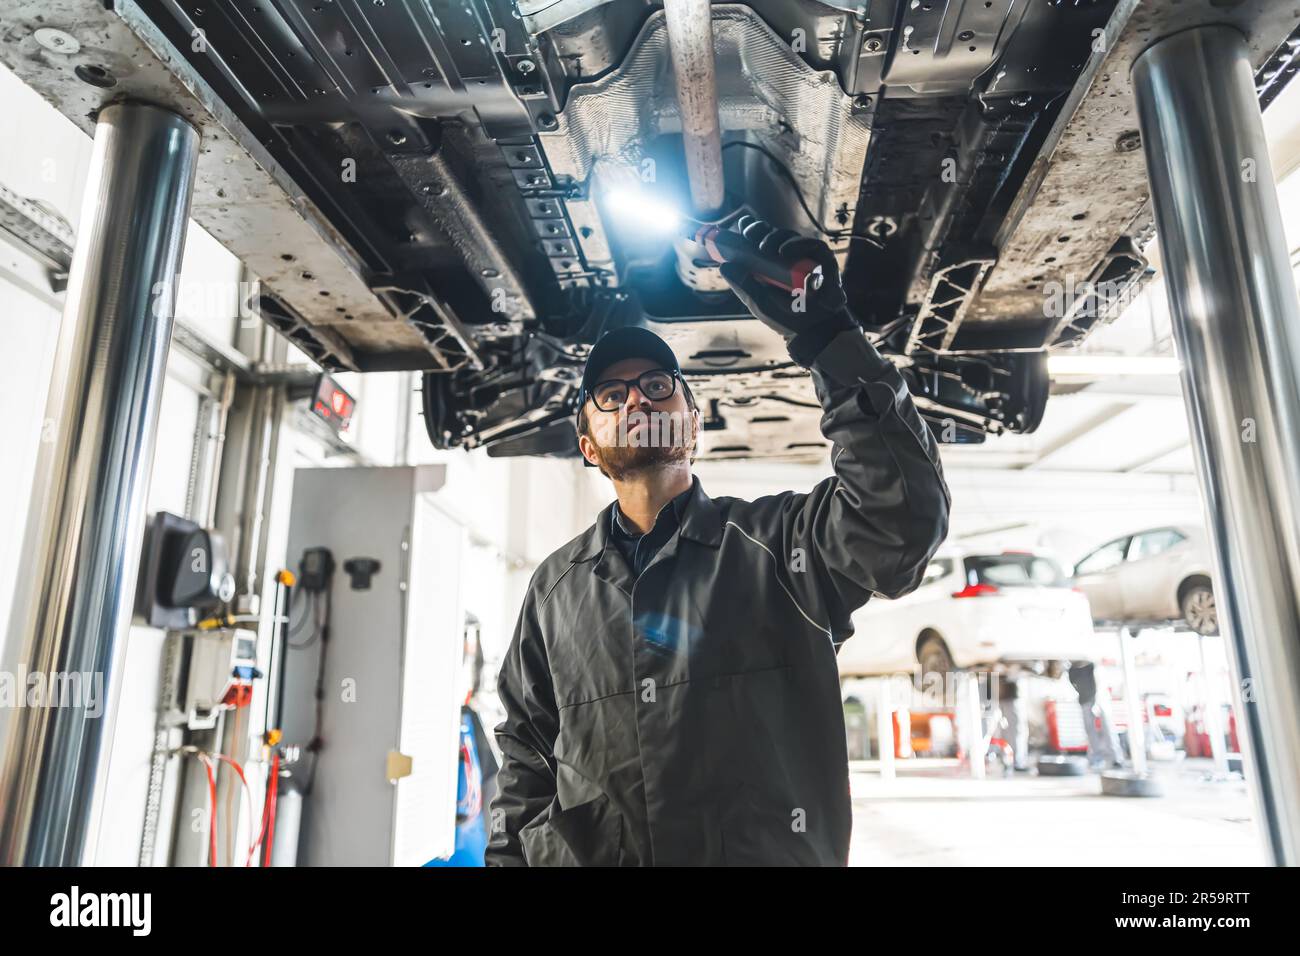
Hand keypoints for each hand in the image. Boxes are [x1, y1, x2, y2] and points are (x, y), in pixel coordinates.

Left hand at [718, 216, 854, 361]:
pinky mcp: (823, 261)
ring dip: (775, 237)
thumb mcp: (759, 302)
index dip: (751, 229)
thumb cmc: (786, 317)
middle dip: (760, 230)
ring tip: (763, 247)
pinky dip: (798, 245)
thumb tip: (724, 265)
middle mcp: (789, 257)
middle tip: (749, 235)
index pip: (760, 239)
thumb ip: (743, 285)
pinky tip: (784, 251)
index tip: (741, 226)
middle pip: (774, 233)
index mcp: (771, 264)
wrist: (813, 331)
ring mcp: (806, 258)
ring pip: (790, 236)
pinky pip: (812, 245)